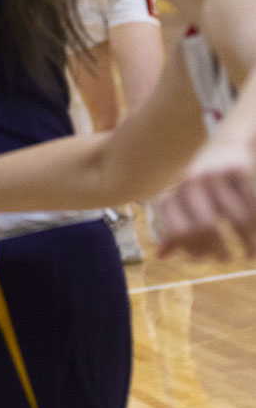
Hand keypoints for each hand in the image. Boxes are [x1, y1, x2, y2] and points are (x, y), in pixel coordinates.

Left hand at [152, 141, 255, 260]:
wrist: (225, 147)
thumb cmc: (202, 185)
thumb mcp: (184, 203)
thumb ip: (174, 228)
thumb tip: (161, 256)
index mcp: (174, 192)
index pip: (179, 231)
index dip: (192, 249)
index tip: (205, 258)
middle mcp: (189, 183)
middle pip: (205, 227)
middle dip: (219, 249)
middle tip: (226, 260)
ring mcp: (213, 176)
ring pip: (236, 219)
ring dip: (246, 242)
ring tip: (248, 254)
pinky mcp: (236, 170)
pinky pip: (252, 207)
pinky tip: (255, 235)